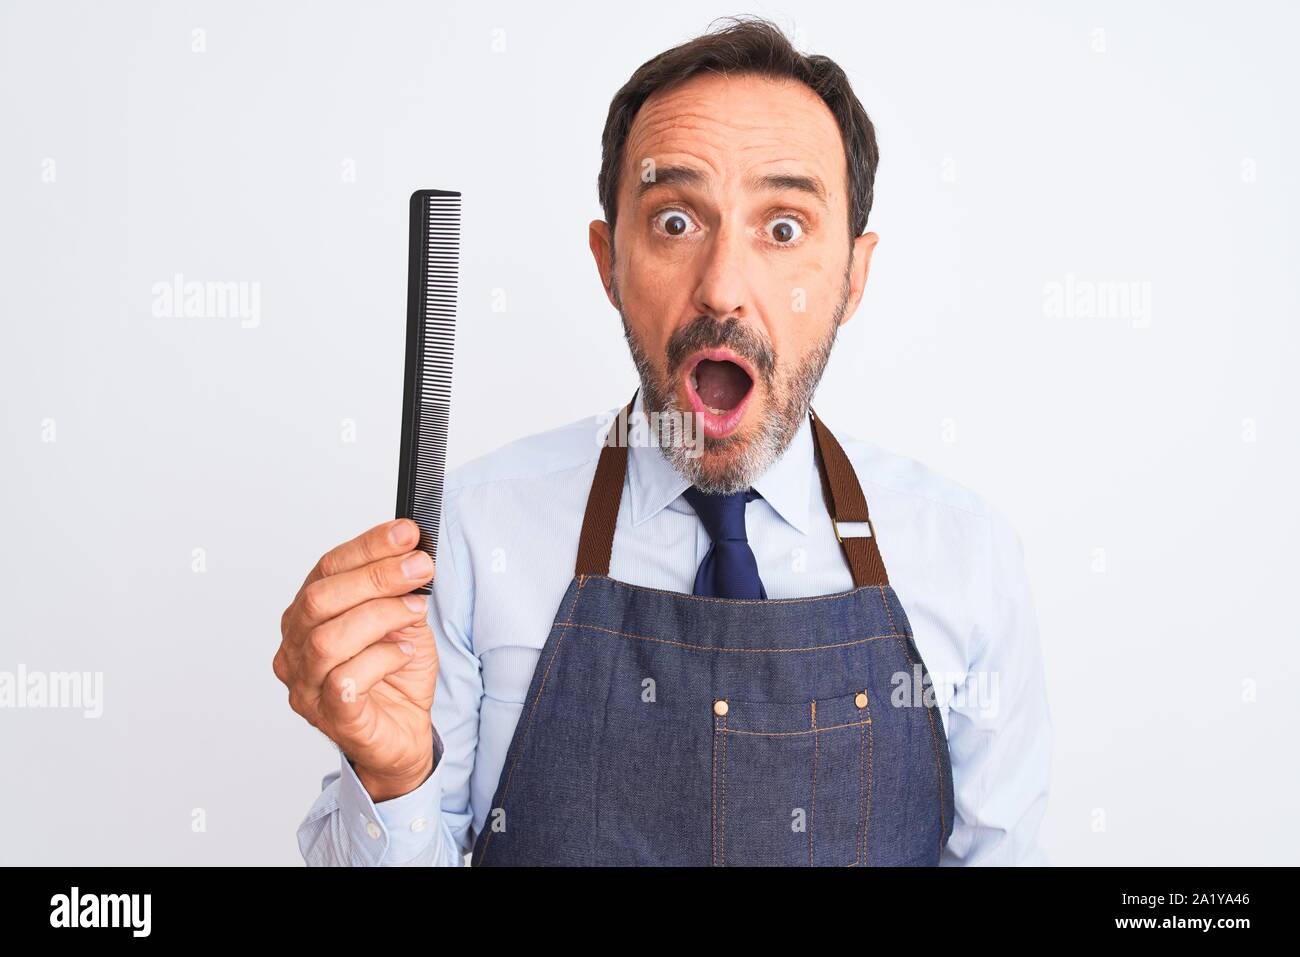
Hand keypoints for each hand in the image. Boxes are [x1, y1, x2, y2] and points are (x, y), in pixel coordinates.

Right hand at [274, 518, 438, 800]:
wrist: (403, 734)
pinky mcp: (330, 717)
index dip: (367, 547)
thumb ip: (399, 590)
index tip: (406, 533)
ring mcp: (307, 686)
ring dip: (380, 616)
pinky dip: (380, 659)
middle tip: (419, 567)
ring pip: (328, 640)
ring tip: (415, 610)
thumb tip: (411, 552)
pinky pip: (345, 681)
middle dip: (376, 576)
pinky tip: (404, 652)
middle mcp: (296, 649)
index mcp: (307, 617)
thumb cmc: (395, 676)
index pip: (326, 570)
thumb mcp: (403, 620)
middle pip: (320, 600)